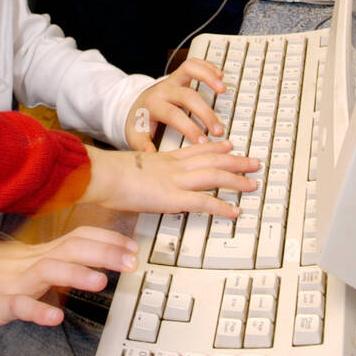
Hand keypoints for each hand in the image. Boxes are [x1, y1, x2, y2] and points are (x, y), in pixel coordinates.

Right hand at [0, 226, 138, 326]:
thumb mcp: (30, 266)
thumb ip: (59, 263)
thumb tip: (94, 265)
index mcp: (43, 253)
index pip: (80, 238)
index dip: (108, 240)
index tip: (134, 247)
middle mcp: (34, 262)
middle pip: (72, 249)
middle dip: (104, 253)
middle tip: (131, 262)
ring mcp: (16, 282)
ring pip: (49, 272)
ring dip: (76, 275)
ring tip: (100, 282)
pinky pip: (18, 306)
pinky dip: (36, 311)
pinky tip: (54, 318)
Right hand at [84, 141, 257, 217]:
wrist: (101, 173)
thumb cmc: (106, 173)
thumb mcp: (127, 168)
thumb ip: (138, 173)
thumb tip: (137, 180)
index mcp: (162, 159)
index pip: (195, 150)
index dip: (214, 146)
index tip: (228, 143)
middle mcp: (173, 166)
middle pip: (211, 160)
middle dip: (235, 161)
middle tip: (253, 162)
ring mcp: (175, 181)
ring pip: (214, 176)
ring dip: (236, 180)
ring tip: (252, 183)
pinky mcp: (173, 198)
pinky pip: (204, 201)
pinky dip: (222, 206)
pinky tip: (235, 211)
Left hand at [125, 59, 225, 151]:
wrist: (135, 104)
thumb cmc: (139, 121)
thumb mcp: (135, 135)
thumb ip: (142, 145)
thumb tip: (151, 155)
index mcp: (153, 105)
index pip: (173, 115)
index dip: (190, 128)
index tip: (204, 141)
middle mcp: (163, 90)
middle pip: (187, 96)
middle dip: (205, 112)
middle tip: (218, 129)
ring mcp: (172, 80)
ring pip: (189, 70)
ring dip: (207, 77)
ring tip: (223, 89)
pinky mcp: (179, 74)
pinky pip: (193, 64)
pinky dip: (207, 66)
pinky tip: (219, 74)